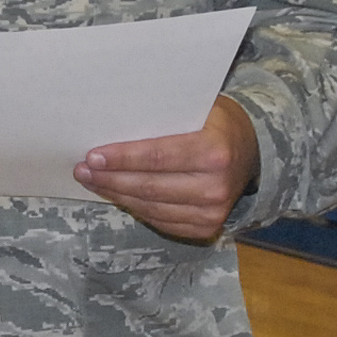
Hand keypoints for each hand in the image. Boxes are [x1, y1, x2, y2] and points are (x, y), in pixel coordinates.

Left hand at [76, 96, 259, 242]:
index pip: (157, 158)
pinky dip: (135, 207)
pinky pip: (160, 220)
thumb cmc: (217, 123)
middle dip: (110, 178)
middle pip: (148, 187)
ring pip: (150, 207)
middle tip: (83, 169)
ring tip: (92, 181)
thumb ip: (164, 116)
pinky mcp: (205, 228)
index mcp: (214, 152)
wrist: (253, 151)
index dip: (122, 159)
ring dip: (117, 194)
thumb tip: (113, 121)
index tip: (93, 156)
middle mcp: (215, 187)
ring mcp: (212, 212)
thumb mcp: (198, 108)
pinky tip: (117, 194)